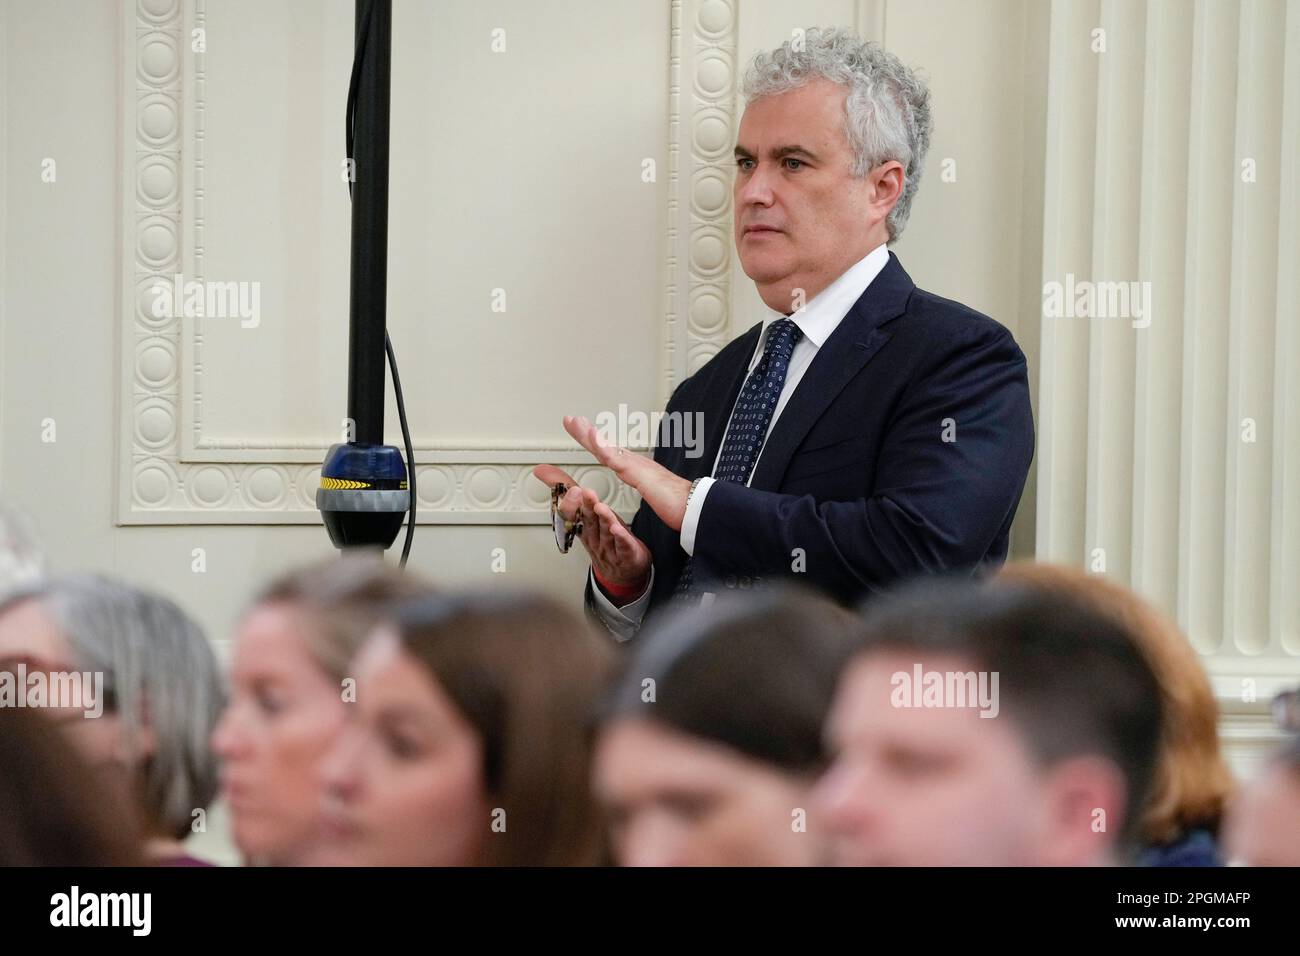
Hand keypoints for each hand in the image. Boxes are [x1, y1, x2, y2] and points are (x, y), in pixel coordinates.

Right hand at [532, 463, 651, 589]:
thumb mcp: (585, 511)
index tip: (570, 489)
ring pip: (605, 531)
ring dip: (602, 518)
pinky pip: (623, 545)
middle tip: (579, 492)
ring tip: (599, 506)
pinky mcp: (627, 553)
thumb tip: (542, 469)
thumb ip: (565, 488)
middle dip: (583, 506)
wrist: (622, 570)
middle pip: (588, 520)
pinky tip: (618, 529)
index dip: (570, 503)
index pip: (573, 513)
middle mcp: (595, 536)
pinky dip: (621, 537)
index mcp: (584, 524)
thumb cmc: (603, 538)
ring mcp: (610, 546)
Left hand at [558, 415, 692, 531]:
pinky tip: (595, 440)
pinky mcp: (641, 476)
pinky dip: (605, 449)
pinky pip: (619, 461)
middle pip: (605, 446)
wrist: (695, 506)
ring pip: (608, 449)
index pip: (611, 453)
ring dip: (591, 436)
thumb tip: (646, 483)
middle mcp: (636, 464)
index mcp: (637, 469)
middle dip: (586, 433)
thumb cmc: (679, 503)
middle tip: (571, 420)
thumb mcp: (656, 494)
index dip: (595, 442)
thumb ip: (648, 486)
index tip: (583, 431)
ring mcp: (638, 468)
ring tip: (577, 424)